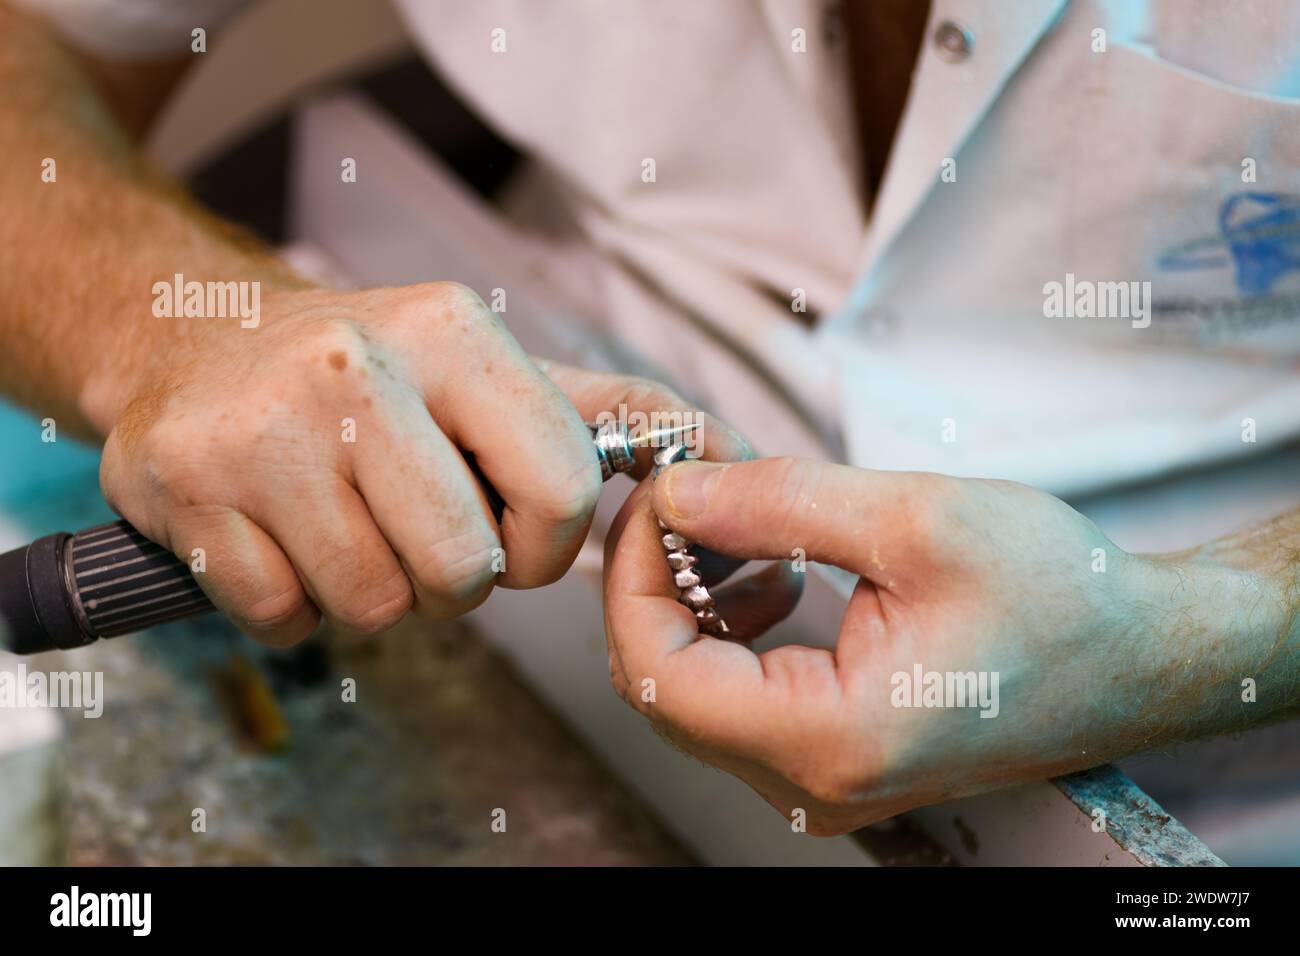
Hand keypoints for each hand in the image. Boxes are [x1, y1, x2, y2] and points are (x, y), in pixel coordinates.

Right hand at [99, 282, 748, 645]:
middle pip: (464, 570)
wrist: (194, 340)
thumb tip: (731, 454)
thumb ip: (611, 420)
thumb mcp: (489, 370)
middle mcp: (356, 365)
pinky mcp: (185, 485)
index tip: (510, 533)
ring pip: (376, 604)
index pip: (562, 491)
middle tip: (412, 527)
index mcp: (454, 333)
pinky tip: (279, 532)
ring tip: (344, 520)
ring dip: (374, 591)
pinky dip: (294, 602)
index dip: (545, 545)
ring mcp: (262, 425)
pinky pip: (286, 618)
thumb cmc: (369, 374)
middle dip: (452, 579)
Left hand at [604, 457, 1270, 833]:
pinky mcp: (834, 759)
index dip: (631, 574)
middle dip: (652, 583)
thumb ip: (775, 502)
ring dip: (688, 604)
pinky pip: (736, 701)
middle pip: (661, 689)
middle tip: (686, 497)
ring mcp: (822, 782)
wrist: (1143, 654)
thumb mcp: (913, 519)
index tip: (658, 495)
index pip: (655, 673)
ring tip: (742, 533)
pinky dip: (727, 631)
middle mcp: (812, 785)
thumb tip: (674, 491)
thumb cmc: (1057, 592)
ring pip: (691, 695)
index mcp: (829, 740)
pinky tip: (779, 576)